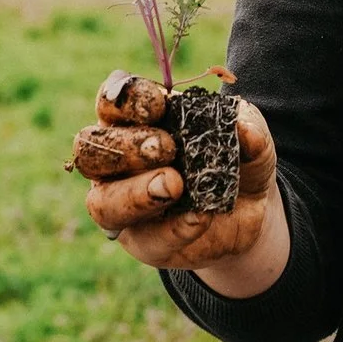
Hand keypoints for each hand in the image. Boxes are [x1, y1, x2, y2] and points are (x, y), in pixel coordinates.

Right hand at [71, 90, 286, 285]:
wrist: (247, 213)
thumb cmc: (235, 161)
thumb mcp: (252, 140)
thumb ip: (250, 128)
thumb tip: (241, 125)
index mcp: (134, 120)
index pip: (111, 99)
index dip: (127, 98)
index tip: (160, 103)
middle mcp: (116, 160)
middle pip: (90, 148)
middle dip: (126, 147)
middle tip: (166, 148)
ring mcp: (122, 205)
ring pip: (102, 202)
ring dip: (135, 193)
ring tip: (173, 185)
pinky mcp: (142, 243)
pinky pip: (145, 239)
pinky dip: (173, 228)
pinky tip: (199, 218)